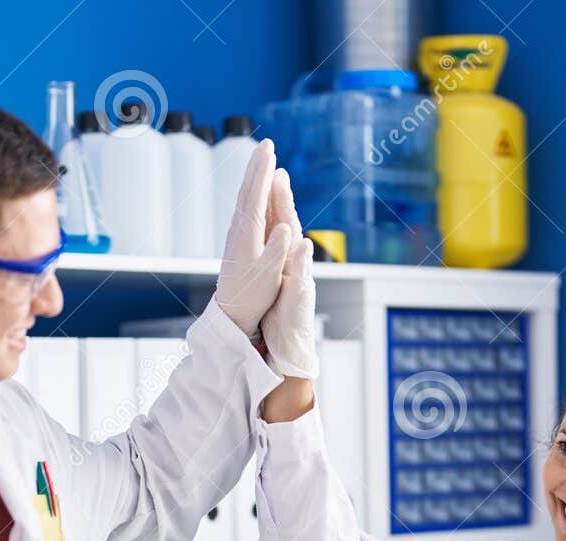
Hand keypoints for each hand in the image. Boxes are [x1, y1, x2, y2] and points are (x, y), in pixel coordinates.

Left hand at [215, 139, 291, 337]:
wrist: (231, 311)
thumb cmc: (251, 296)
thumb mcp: (267, 276)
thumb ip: (276, 250)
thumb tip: (285, 226)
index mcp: (248, 234)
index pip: (255, 194)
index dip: (262, 170)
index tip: (269, 149)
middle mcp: (239, 229)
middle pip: (249, 189)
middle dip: (257, 165)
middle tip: (266, 142)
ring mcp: (238, 233)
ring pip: (246, 197)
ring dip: (254, 176)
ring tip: (262, 158)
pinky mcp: (239, 239)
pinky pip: (247, 208)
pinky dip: (253, 192)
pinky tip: (256, 189)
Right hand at [260, 175, 317, 380]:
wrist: (290, 349)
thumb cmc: (294, 327)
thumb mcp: (297, 298)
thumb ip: (300, 270)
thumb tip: (304, 242)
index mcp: (295, 262)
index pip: (289, 223)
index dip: (283, 199)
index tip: (278, 175)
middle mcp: (292, 260)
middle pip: (284, 220)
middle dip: (278, 194)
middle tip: (273, 167)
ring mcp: (284, 267)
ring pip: (278, 230)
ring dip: (272, 206)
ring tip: (268, 184)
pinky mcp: (277, 276)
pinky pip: (270, 245)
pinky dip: (266, 228)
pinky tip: (261, 221)